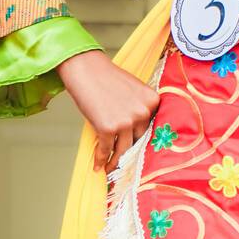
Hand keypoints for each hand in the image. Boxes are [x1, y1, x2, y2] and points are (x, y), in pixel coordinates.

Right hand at [56, 50, 160, 173]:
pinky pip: (106, 150)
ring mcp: (126, 121)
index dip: (145, 143)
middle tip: (126, 164)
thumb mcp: (134, 90)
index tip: (142, 155)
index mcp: (152, 101)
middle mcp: (143, 112)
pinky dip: (102, 160)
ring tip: (112, 169)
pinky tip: (99, 166)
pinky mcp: (108, 128)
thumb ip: (140, 109)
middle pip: (139, 140)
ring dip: (116, 162)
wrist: (86, 69)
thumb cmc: (107, 78)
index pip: (153, 128)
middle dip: (131, 153)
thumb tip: (137, 134)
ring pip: (124, 150)